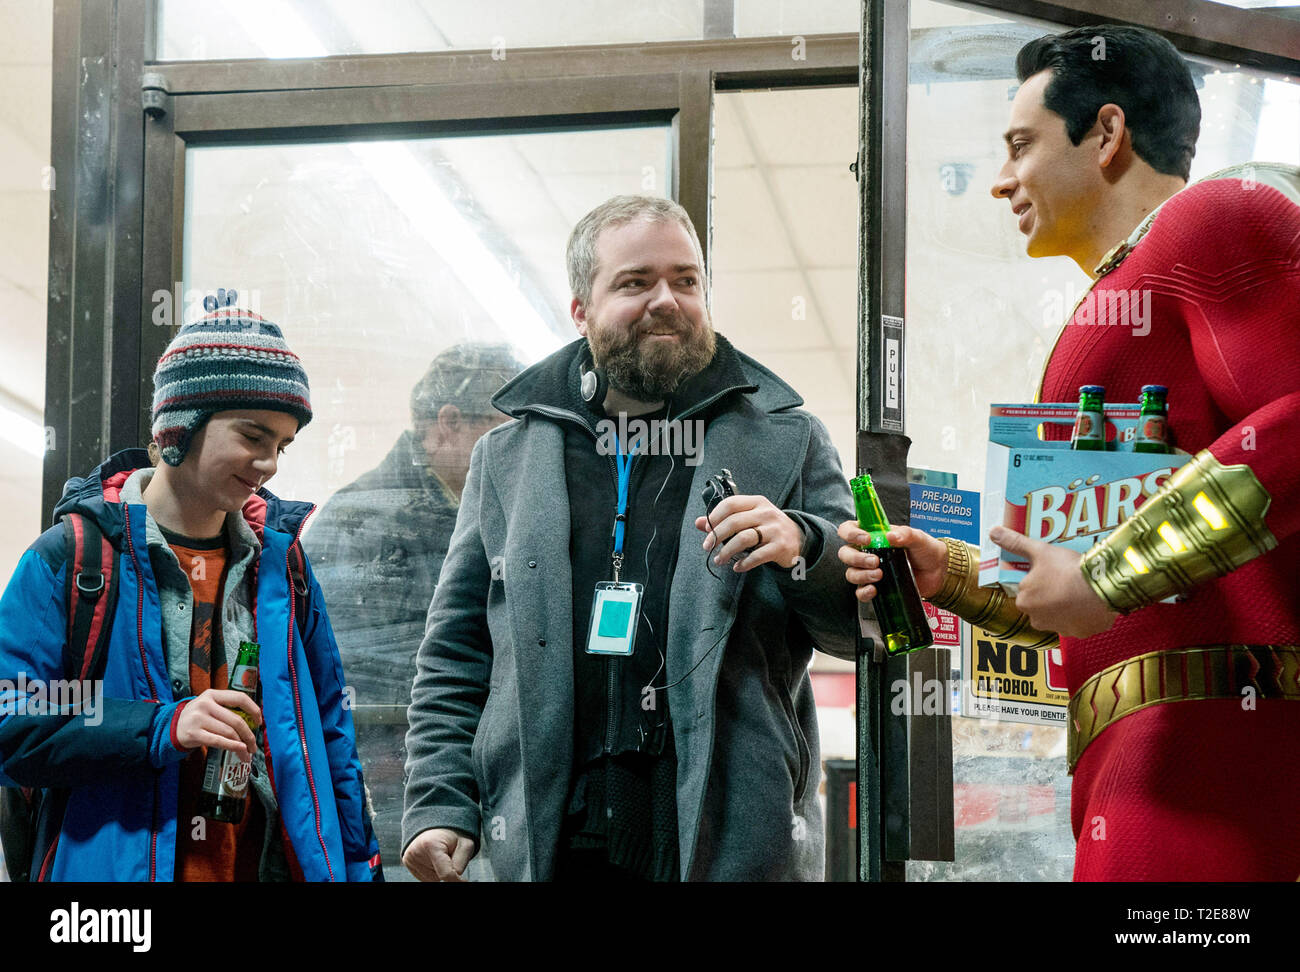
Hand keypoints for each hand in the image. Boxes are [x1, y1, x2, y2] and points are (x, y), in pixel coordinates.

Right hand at [174, 688, 260, 758]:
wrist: (170, 727)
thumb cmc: (197, 717)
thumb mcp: (209, 706)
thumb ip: (227, 709)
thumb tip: (253, 722)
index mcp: (212, 694)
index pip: (239, 698)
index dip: (253, 710)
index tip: (259, 722)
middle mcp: (205, 704)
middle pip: (236, 720)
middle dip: (249, 735)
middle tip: (254, 746)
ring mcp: (198, 719)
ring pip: (229, 732)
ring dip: (242, 745)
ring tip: (247, 753)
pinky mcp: (193, 733)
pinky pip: (218, 741)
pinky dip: (232, 747)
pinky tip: (240, 751)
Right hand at [403, 827, 477, 881]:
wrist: (437, 824)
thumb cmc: (453, 832)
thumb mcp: (465, 845)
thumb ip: (461, 864)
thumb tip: (456, 881)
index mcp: (431, 844)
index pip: (446, 874)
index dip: (457, 880)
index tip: (463, 881)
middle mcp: (416, 852)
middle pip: (439, 877)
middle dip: (447, 869)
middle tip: (449, 854)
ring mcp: (409, 858)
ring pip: (432, 879)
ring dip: (439, 871)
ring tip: (441, 854)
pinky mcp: (407, 862)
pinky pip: (424, 877)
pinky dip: (432, 871)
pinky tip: (433, 858)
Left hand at [695, 494, 804, 570]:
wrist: (798, 539)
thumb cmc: (768, 527)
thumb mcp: (749, 518)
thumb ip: (725, 519)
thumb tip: (698, 523)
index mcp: (757, 502)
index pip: (731, 504)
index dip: (715, 516)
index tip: (706, 529)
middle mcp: (766, 513)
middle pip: (735, 522)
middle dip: (716, 536)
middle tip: (707, 547)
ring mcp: (774, 530)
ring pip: (744, 539)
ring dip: (727, 551)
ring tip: (718, 560)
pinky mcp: (780, 547)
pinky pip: (757, 556)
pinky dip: (744, 563)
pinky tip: (737, 567)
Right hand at [837, 522, 947, 601]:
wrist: (939, 572)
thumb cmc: (926, 550)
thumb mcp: (918, 538)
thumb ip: (906, 534)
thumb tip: (891, 535)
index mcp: (874, 535)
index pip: (849, 530)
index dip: (851, 533)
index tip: (866, 539)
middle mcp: (868, 552)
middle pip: (845, 553)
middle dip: (856, 558)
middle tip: (875, 561)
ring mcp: (870, 570)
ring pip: (851, 573)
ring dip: (861, 575)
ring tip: (879, 575)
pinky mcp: (875, 587)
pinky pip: (860, 592)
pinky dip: (864, 592)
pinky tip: (874, 590)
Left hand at [989, 525, 1118, 637]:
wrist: (1102, 587)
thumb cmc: (1067, 570)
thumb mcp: (1040, 551)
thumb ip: (1016, 543)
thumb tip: (994, 533)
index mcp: (1024, 601)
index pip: (1027, 590)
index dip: (1039, 580)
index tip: (1051, 573)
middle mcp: (1037, 620)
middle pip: (1041, 605)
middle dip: (1051, 594)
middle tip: (1065, 580)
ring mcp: (1059, 628)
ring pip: (1059, 615)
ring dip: (1066, 605)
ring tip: (1078, 589)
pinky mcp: (1079, 633)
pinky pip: (1078, 623)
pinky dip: (1081, 614)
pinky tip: (1088, 601)